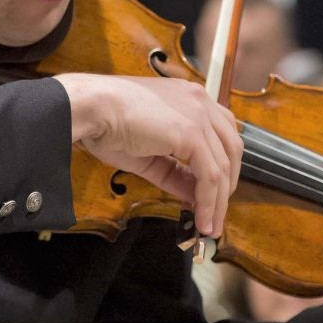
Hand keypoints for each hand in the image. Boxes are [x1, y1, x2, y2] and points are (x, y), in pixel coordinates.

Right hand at [54, 73, 242, 235]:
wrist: (91, 108)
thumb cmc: (107, 124)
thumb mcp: (148, 153)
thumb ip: (175, 172)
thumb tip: (194, 196)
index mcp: (190, 97)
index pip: (221, 132)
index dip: (222, 164)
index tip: (213, 192)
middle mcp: (200, 101)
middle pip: (232, 148)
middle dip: (227, 184)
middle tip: (216, 212)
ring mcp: (198, 115)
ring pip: (223, 165)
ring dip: (219, 200)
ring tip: (210, 224)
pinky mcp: (191, 132)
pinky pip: (210, 174)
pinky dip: (209, 201)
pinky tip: (202, 218)